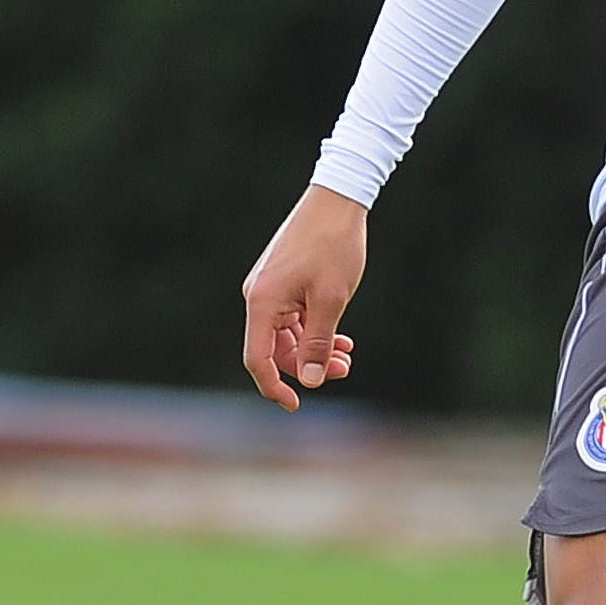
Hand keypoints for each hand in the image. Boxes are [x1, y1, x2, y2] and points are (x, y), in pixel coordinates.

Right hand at [239, 185, 368, 408]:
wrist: (337, 198)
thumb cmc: (334, 246)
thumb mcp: (331, 300)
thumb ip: (318, 343)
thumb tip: (309, 382)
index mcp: (262, 302)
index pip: (257, 360)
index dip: (274, 387)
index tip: (296, 406)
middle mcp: (259, 296)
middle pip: (275, 349)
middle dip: (309, 365)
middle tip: (345, 368)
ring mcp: (270, 287)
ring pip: (288, 335)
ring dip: (316, 348)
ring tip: (347, 355)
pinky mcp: (282, 280)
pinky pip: (293, 317)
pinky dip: (315, 328)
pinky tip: (341, 336)